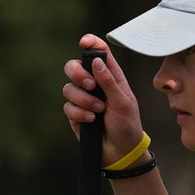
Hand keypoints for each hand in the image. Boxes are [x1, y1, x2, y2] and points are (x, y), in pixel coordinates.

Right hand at [61, 33, 146, 165]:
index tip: (84, 42)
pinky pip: (67, 106)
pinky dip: (79, 113)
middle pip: (74, 67)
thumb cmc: (127, 125)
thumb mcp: (122, 102)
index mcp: (110, 77)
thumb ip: (109, 81)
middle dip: (78, 74)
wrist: (120, 152)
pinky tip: (91, 121)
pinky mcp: (75, 114)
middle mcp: (95, 85)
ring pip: (68, 88)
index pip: (99, 53)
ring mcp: (83, 99)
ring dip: (83, 99)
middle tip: (90, 85)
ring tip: (98, 111)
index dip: (91, 43)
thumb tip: (95, 61)